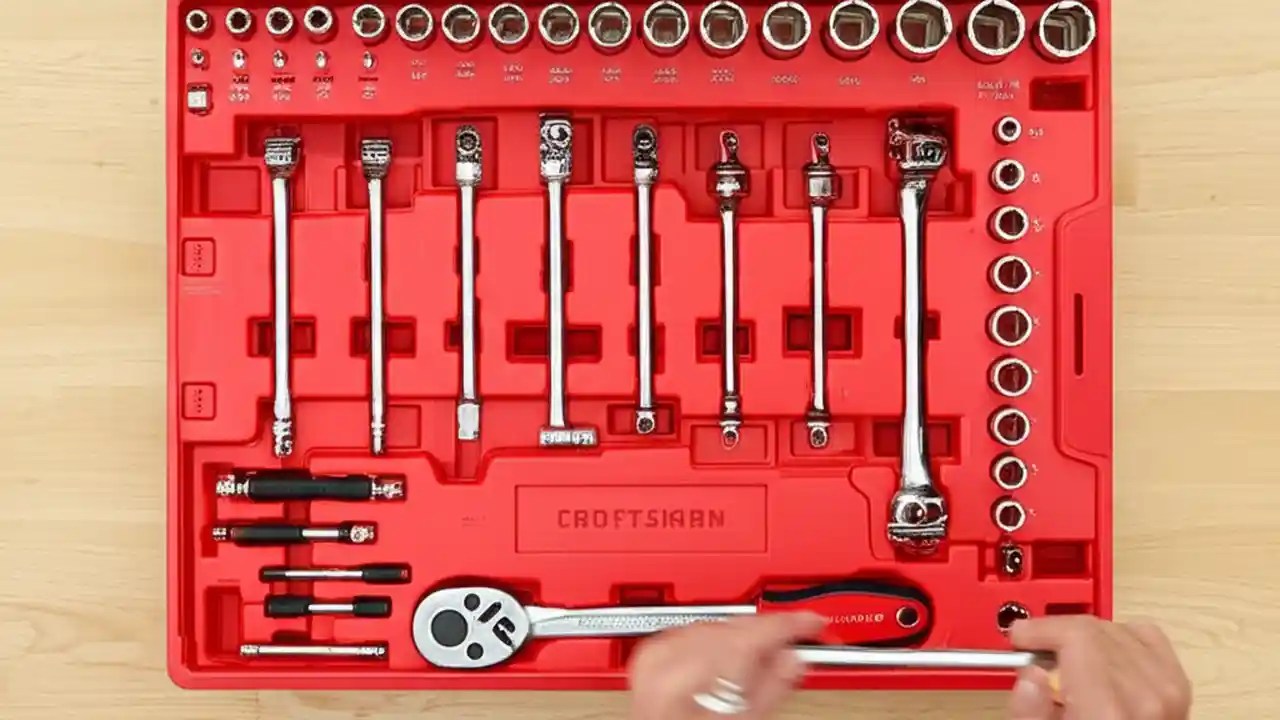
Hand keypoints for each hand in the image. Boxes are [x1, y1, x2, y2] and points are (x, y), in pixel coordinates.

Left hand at [627, 613, 825, 719]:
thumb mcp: (745, 719)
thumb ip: (772, 688)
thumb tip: (794, 657)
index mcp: (696, 678)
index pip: (754, 633)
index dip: (792, 624)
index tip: (813, 622)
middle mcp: (670, 659)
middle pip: (734, 627)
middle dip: (767, 634)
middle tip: (795, 644)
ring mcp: (656, 655)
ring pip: (717, 626)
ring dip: (742, 639)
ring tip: (760, 662)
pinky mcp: (650, 655)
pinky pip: (695, 634)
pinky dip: (716, 643)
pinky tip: (728, 661)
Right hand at [1008, 616, 1190, 719]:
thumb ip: (1030, 714)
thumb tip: (1030, 676)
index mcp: (1107, 713)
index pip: (1078, 637)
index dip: (1042, 629)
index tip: (1021, 638)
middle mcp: (1145, 698)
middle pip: (1094, 630)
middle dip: (1057, 633)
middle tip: (1034, 652)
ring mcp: (1168, 692)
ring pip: (1117, 630)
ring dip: (1086, 638)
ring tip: (1066, 661)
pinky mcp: (1178, 687)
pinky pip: (1147, 637)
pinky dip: (1119, 639)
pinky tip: (1101, 658)